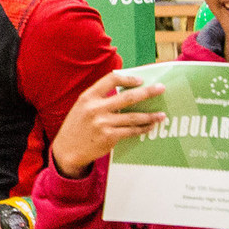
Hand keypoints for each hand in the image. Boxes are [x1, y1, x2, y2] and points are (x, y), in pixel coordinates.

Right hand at [47, 70, 164, 176]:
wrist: (67, 150)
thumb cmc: (76, 127)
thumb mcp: (82, 107)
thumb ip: (99, 99)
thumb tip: (125, 92)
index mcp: (88, 97)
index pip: (111, 80)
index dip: (128, 78)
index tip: (140, 80)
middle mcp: (96, 108)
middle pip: (128, 97)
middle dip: (148, 92)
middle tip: (161, 89)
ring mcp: (103, 123)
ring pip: (133, 117)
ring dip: (150, 116)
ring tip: (161, 115)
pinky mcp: (109, 137)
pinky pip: (131, 131)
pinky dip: (142, 129)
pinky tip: (150, 127)